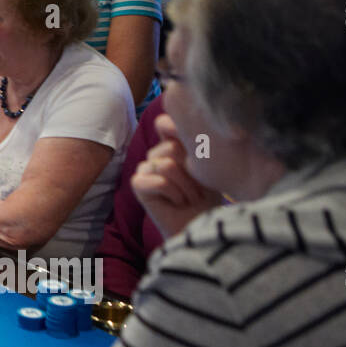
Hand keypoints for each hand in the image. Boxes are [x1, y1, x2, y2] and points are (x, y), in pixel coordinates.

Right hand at [131, 113, 224, 237]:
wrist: (201, 224)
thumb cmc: (208, 194)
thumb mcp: (207, 165)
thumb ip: (194, 143)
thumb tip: (190, 127)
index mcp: (171, 143)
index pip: (164, 123)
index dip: (177, 129)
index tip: (197, 149)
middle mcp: (155, 153)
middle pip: (171, 148)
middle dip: (190, 171)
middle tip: (198, 187)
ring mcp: (144, 168)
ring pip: (166, 165)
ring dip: (186, 186)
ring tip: (191, 197)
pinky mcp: (138, 184)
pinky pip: (159, 181)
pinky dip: (175, 194)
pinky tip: (178, 202)